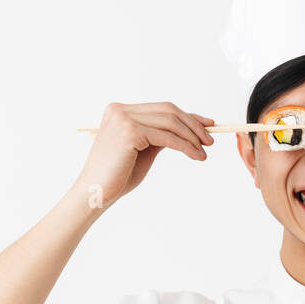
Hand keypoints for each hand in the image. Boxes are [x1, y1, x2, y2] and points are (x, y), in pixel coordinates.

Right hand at [72, 101, 214, 212]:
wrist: (95, 194)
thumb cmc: (117, 178)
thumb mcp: (142, 151)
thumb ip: (158, 137)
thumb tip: (186, 131)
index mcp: (120, 111)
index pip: (161, 108)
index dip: (187, 116)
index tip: (206, 125)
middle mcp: (120, 110)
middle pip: (168, 110)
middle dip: (193, 124)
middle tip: (210, 140)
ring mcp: (123, 119)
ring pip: (170, 122)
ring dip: (192, 137)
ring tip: (204, 152)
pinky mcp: (129, 131)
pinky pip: (166, 137)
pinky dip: (185, 146)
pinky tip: (195, 155)